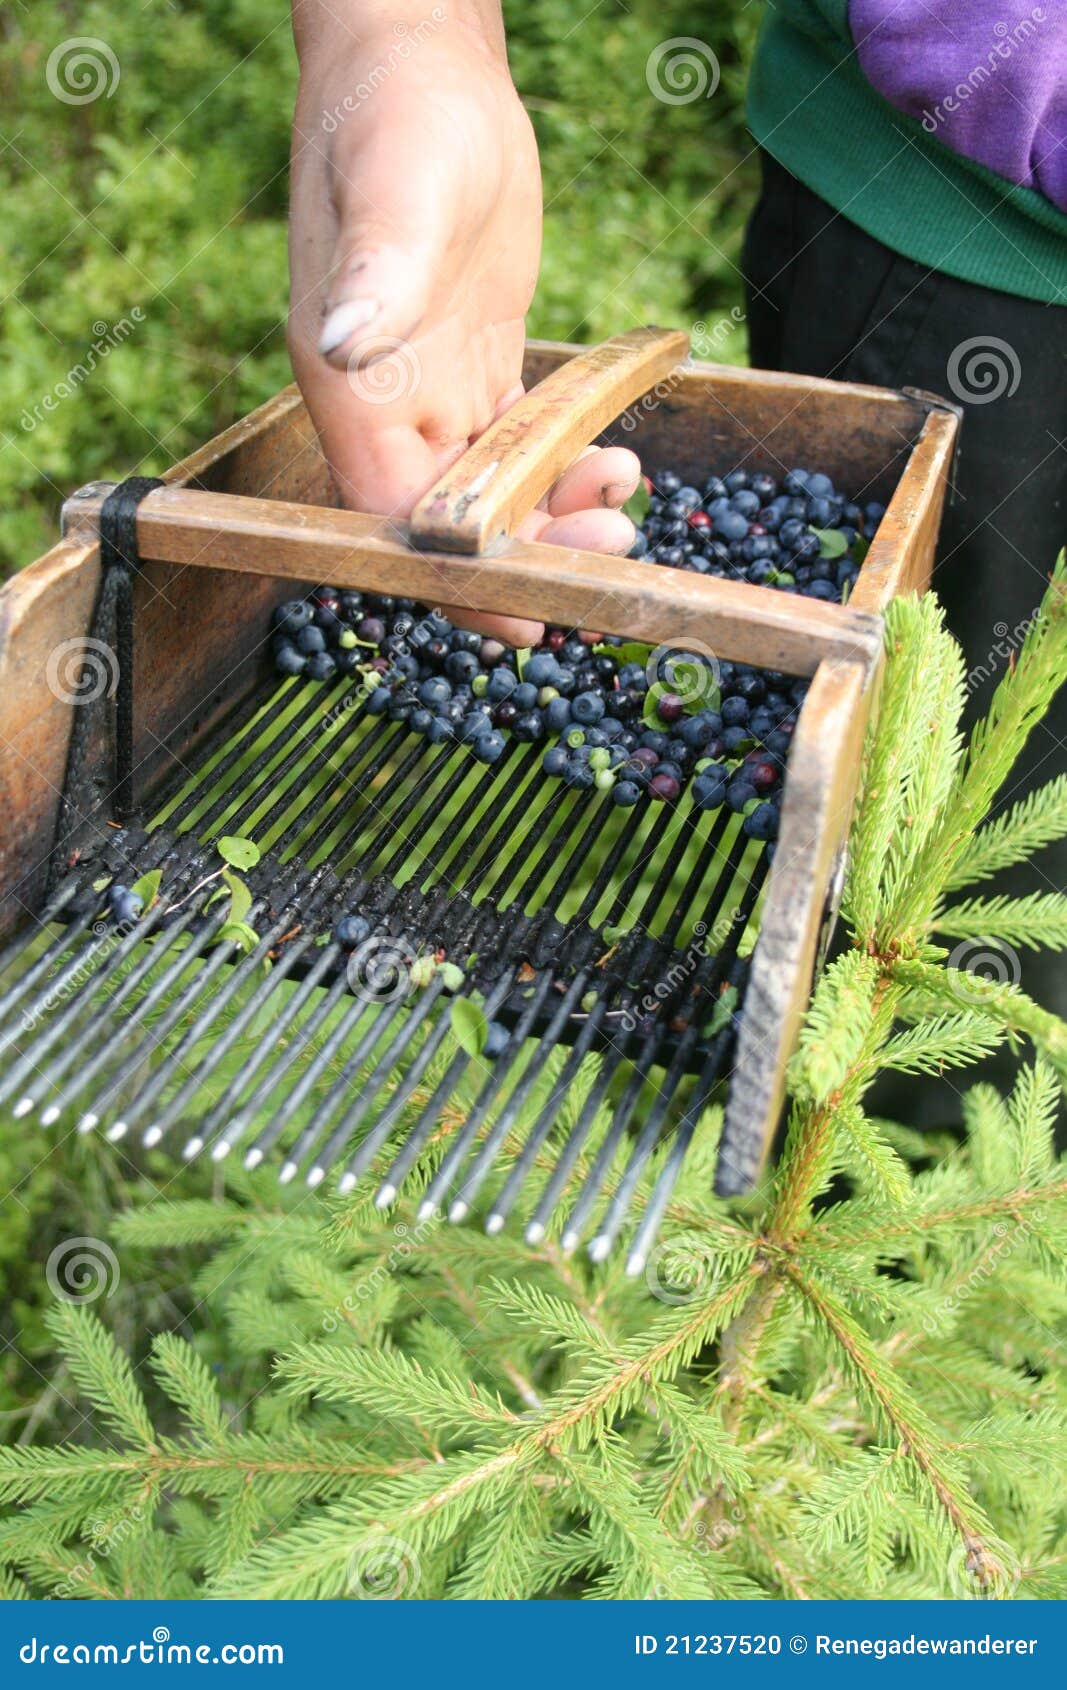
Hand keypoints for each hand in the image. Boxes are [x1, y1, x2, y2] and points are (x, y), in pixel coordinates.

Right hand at [287, 1, 637, 644]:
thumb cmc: (399, 112)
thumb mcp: (397, 187)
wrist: (426, 64)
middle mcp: (385, 405)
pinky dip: (560, 472)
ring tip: (625, 494)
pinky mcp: (475, 365)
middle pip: (451, 521)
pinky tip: (613, 464)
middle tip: (613, 544)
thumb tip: (344, 343)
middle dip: (529, 551)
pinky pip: (516, 448)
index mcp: (350, 388)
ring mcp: (431, 390)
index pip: (394, 518)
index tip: (525, 616)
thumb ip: (378, 272)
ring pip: (490, 494)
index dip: (454, 578)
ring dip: (555, 517)